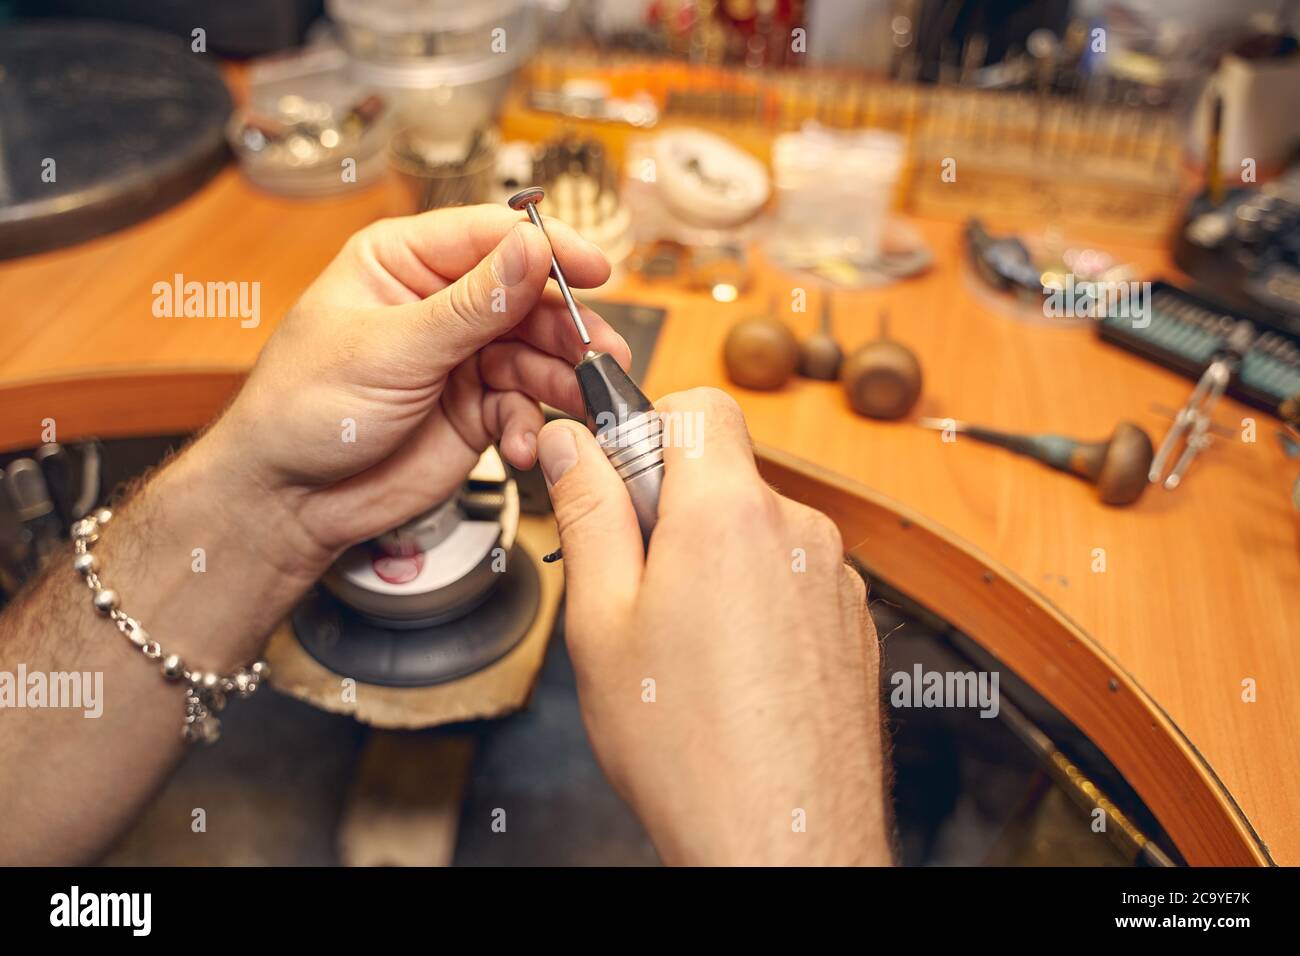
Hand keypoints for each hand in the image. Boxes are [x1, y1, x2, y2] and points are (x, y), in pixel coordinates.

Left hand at [215, 205, 629, 570]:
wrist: (289, 500)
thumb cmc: (304, 408)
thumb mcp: (391, 348)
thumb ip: (471, 304)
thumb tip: (534, 249)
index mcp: (405, 262)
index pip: (493, 236)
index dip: (549, 249)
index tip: (595, 269)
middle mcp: (440, 304)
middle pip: (527, 297)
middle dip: (564, 326)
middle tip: (598, 352)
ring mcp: (461, 358)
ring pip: (535, 354)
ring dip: (560, 378)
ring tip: (577, 400)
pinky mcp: (475, 410)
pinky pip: (524, 407)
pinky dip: (530, 425)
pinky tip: (520, 445)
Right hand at [537, 388, 890, 864]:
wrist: (783, 839)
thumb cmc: (688, 748)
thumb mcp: (602, 623)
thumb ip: (588, 515)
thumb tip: (573, 445)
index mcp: (729, 515)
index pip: (698, 406)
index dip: (649, 426)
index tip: (618, 478)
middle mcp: (798, 531)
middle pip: (725, 471)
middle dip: (671, 508)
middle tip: (633, 586)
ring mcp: (835, 577)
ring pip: (757, 529)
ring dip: (715, 559)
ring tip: (683, 645)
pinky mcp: (852, 620)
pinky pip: (792, 576)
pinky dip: (757, 598)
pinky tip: (731, 668)